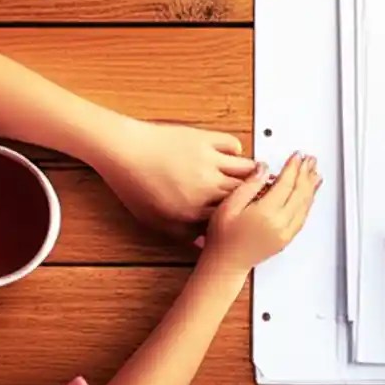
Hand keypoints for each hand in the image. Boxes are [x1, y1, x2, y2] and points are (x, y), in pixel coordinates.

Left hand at [91, 119, 257, 238]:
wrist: (123, 150)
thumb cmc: (134, 183)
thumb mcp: (154, 220)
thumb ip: (182, 235)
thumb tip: (200, 245)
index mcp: (195, 209)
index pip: (232, 218)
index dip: (242, 218)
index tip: (248, 219)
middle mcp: (207, 186)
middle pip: (246, 194)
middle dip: (256, 198)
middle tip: (262, 199)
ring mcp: (210, 161)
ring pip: (246, 170)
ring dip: (253, 175)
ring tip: (257, 178)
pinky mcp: (207, 140)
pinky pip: (233, 145)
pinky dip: (236, 152)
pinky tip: (232, 157)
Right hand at [201, 152, 319, 273]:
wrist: (226, 264)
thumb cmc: (223, 237)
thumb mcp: (229, 206)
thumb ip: (249, 185)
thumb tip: (264, 168)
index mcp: (266, 213)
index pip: (286, 184)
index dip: (293, 167)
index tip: (297, 156)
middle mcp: (280, 224)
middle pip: (300, 193)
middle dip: (306, 174)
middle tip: (310, 160)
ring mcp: (285, 233)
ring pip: (305, 205)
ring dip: (311, 187)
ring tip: (314, 173)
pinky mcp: (287, 239)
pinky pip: (303, 217)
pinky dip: (308, 202)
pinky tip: (309, 195)